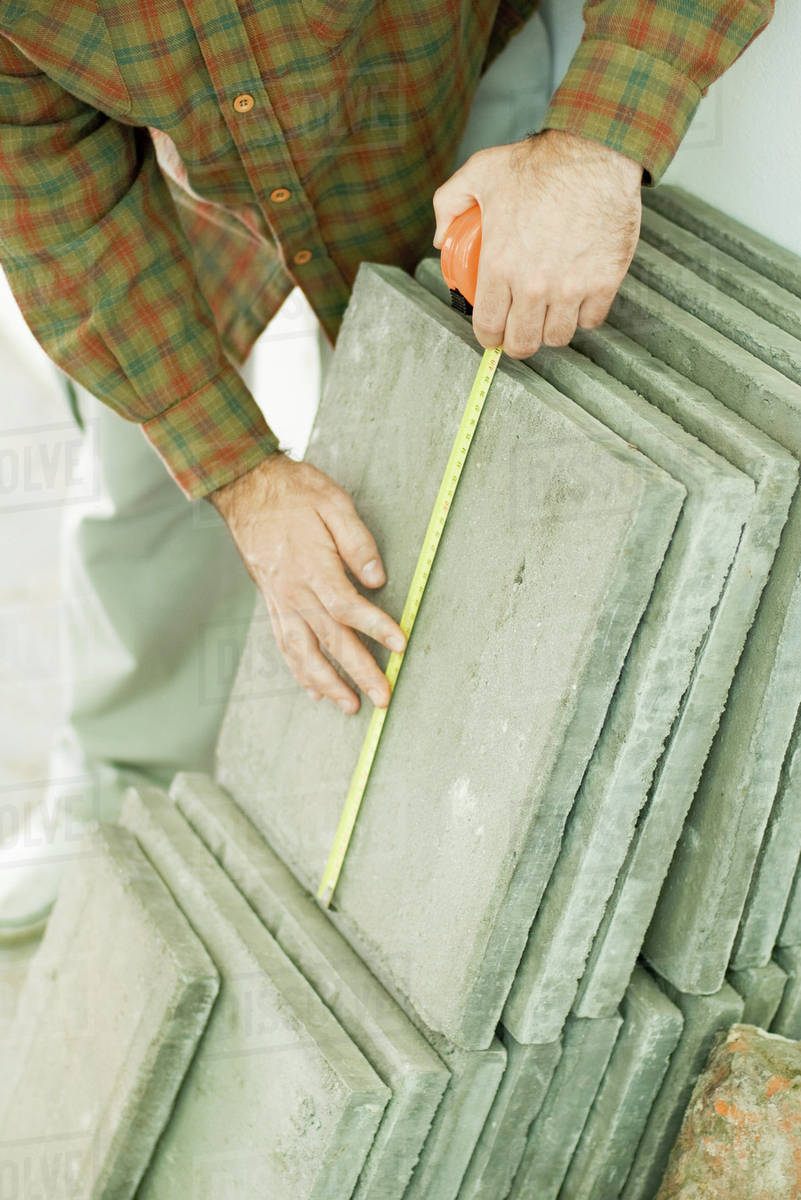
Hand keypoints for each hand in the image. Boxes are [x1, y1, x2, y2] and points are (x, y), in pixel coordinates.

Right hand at [211, 453, 405, 711]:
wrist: (247, 489)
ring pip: (303, 653)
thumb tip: (378, 578)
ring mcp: (280, 601)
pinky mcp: (271, 603)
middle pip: (330, 640)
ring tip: (350, 706)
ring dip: (327, 684)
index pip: (347, 607)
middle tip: (383, 698)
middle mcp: (294, 592)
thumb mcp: (333, 503)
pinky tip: (313, 689)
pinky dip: (299, 671)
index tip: (400, 645)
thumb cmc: (295, 492)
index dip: (376, 628)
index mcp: (313, 567)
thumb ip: (357, 542)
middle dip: (359, 672)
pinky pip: (284, 644)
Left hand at [433, 129, 641, 357]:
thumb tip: (440, 239)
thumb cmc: (539, 162)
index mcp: (499, 266)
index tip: (493, 333)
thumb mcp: (479, 174)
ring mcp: (570, 287)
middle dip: (517, 342)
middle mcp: (533, 285)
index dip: (488, 337)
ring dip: (550, 330)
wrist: (595, 152)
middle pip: (522, 343)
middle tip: (519, 330)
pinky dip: (583, 315)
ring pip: (557, 337)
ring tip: (548, 314)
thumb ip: (449, 205)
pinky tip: (576, 299)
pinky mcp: (603, 283)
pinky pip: (590, 321)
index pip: (488, 327)